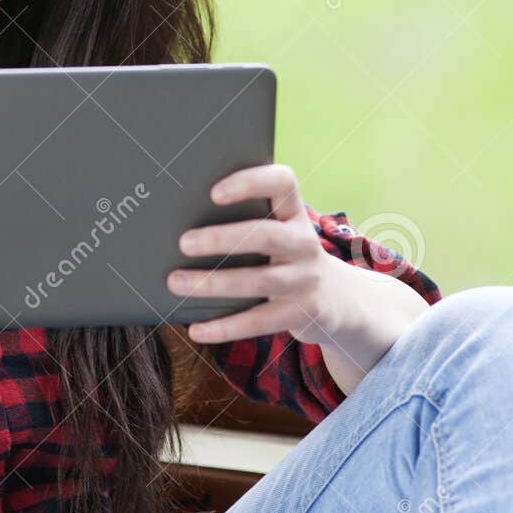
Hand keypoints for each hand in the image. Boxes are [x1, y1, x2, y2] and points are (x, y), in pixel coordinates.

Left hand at [167, 163, 346, 346]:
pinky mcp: (302, 312)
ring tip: (175, 282)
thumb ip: (246, 221)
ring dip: (213, 283)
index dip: (250, 183)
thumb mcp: (278, 231)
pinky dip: (225, 328)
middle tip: (183, 243)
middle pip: (265, 235)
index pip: (283, 182)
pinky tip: (197, 330)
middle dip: (222, 239)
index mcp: (293, 213)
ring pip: (259, 280)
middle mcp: (304, 242)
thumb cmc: (285, 257)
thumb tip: (176, 224)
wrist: (337, 299)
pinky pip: (260, 320)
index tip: (214, 193)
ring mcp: (305, 278)